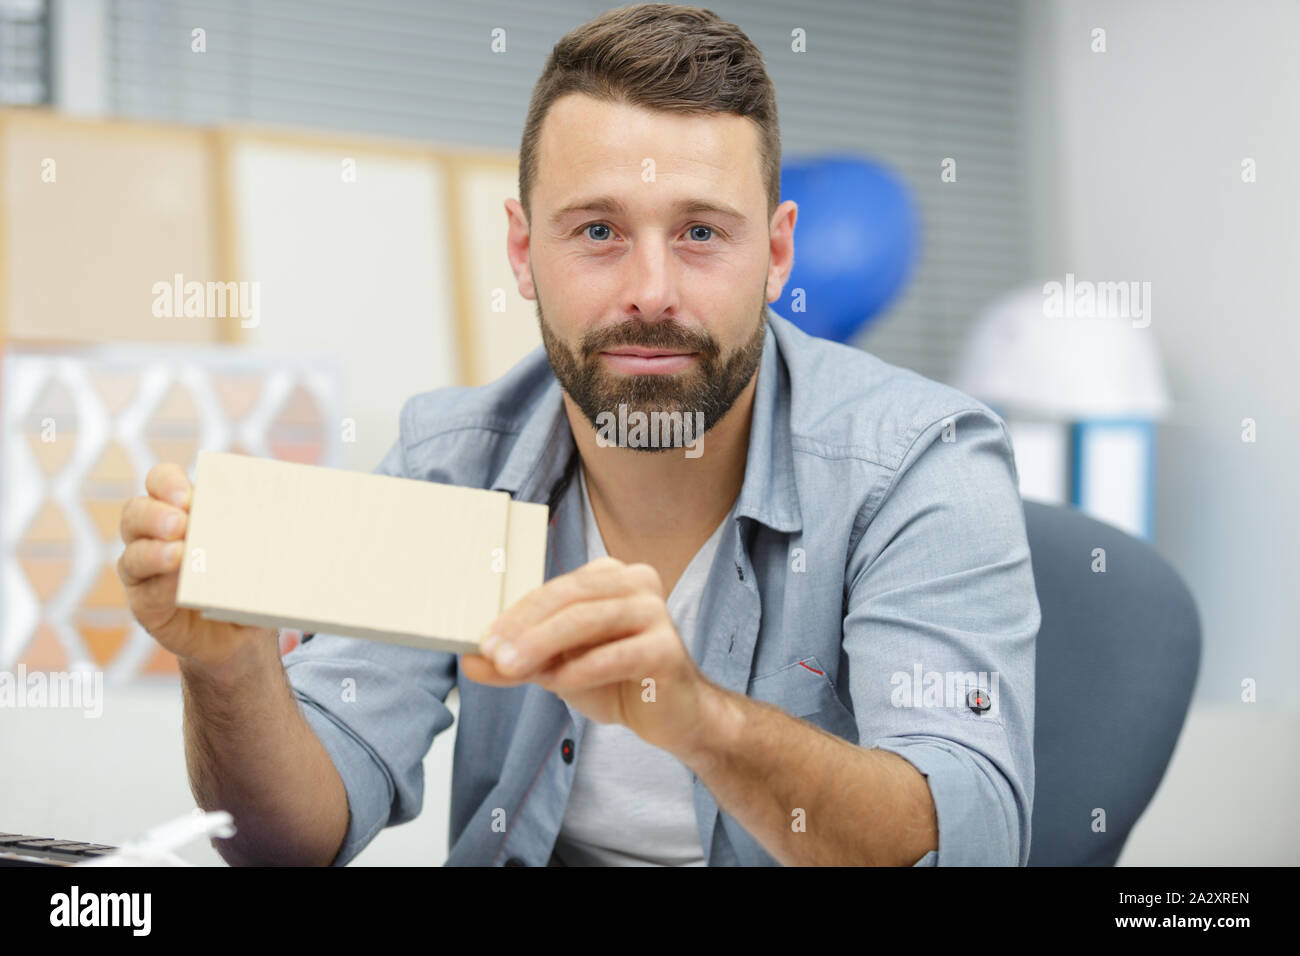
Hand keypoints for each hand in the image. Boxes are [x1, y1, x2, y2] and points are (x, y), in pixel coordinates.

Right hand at [117, 462, 275, 670]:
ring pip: (132, 550)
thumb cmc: (246, 582)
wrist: (240, 634)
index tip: (188, 495)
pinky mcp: (144, 602)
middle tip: (182, 521)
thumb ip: (255, 535)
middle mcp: (154, 536)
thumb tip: (277, 519)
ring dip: (154, 549)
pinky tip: (176, 579)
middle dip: (156, 513)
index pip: (162, 483)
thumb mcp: (255, 554)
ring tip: (180, 551)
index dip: (168, 482)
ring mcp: (145, 569)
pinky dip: (159, 581)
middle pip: (136, 512)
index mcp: (181, 512)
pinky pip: (143, 588)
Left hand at [460, 556, 713, 755]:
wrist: (674, 717)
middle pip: (570, 599)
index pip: (554, 589)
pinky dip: (583, 668)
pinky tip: (557, 682)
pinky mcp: (668, 649)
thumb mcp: (559, 669)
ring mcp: (656, 614)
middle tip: (493, 654)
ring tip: (513, 667)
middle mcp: (637, 584)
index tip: (483, 643)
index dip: (515, 614)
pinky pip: (618, 654)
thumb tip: (471, 661)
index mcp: (611, 578)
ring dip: (544, 644)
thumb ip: (519, 662)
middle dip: (525, 627)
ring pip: (590, 620)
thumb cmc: (619, 682)